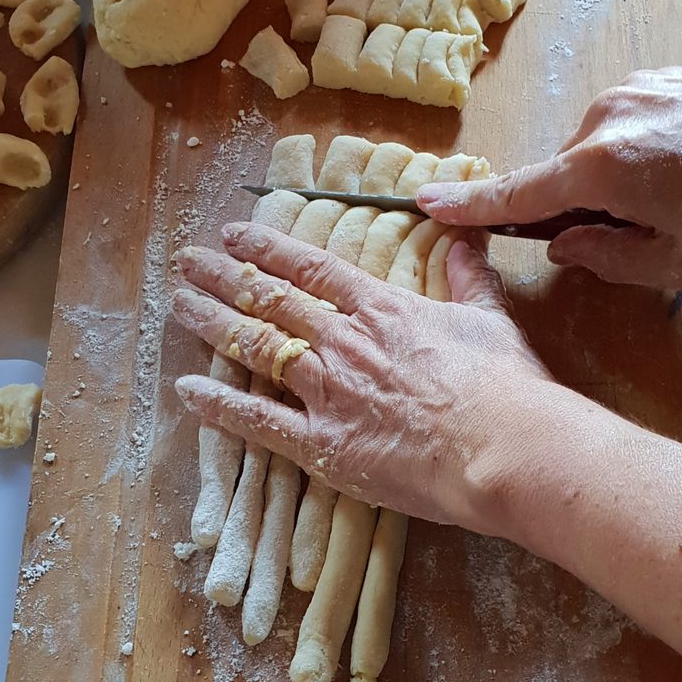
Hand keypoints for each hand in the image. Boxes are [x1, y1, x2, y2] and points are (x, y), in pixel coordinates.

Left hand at [169, 223, 559, 532]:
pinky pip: (259, 421)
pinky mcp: (323, 442)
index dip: (269, 250)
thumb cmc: (504, 385)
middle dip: (224, 277)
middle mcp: (345, 342)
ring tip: (177, 304)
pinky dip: (219, 406)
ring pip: (256, 347)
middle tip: (186, 261)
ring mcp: (328, 391)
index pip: (313, 269)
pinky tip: (186, 391)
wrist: (504, 446)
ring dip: (212, 323)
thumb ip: (470, 278)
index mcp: (383, 311)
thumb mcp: (491, 318)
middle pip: (271, 301)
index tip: (235, 235)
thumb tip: (466, 239)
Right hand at [415, 63, 681, 288]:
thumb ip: (605, 259)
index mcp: (600, 170)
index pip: (515, 194)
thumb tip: (563, 246)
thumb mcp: (678, 261)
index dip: (467, 205)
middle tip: (643, 232)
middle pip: (560, 177)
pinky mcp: (650, 78)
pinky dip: (636, 154)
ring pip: (592, 152)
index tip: (425, 204)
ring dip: (614, 182)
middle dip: (583, 209)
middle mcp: (599, 121)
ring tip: (681, 196)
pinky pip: (619, 127)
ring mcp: (626, 92)